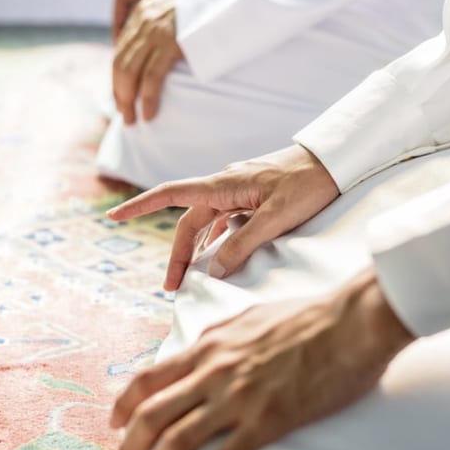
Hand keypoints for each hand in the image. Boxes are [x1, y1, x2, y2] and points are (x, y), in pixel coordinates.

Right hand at [108, 145, 340, 289]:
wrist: (336, 161)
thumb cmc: (308, 184)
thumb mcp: (276, 219)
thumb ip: (243, 245)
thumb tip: (213, 271)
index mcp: (223, 185)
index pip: (171, 195)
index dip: (140, 206)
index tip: (113, 216)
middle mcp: (225, 186)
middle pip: (189, 222)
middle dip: (177, 255)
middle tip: (171, 288)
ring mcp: (238, 190)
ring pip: (207, 223)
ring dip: (197, 250)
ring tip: (191, 279)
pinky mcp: (252, 197)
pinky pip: (226, 221)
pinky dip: (218, 241)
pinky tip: (221, 258)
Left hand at [111, 0, 183, 122]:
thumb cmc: (211, 2)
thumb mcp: (177, 8)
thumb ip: (164, 25)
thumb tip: (160, 53)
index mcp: (141, 12)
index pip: (120, 51)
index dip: (117, 78)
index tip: (122, 98)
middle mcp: (143, 21)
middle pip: (120, 64)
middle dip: (119, 94)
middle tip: (125, 116)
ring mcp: (155, 32)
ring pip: (130, 72)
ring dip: (128, 101)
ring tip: (133, 121)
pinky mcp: (171, 43)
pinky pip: (152, 77)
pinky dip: (147, 99)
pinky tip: (148, 114)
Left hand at [111, 268, 414, 449]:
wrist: (351, 322)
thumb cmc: (308, 316)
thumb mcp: (249, 316)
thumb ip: (219, 335)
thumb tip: (200, 345)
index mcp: (207, 346)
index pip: (148, 378)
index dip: (123, 405)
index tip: (113, 426)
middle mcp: (212, 372)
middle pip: (151, 415)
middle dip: (127, 449)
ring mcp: (237, 398)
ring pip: (177, 441)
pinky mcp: (266, 421)